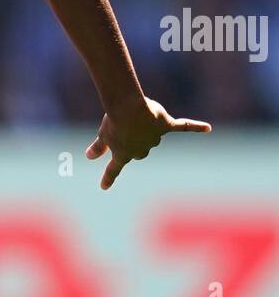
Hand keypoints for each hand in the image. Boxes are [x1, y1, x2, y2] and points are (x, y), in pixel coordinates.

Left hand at [86, 97, 210, 189]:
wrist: (128, 109)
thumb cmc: (113, 121)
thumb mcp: (103, 135)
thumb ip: (98, 147)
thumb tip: (89, 157)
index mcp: (122, 155)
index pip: (114, 169)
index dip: (108, 178)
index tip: (103, 187)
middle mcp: (140, 151)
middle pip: (139, 150)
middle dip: (134, 140)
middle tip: (125, 126)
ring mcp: (154, 140)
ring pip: (153, 136)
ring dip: (146, 126)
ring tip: (136, 113)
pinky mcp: (166, 127)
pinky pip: (182, 127)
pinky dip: (194, 127)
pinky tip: (207, 128)